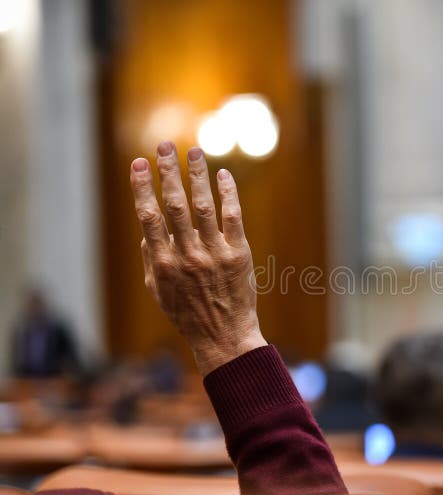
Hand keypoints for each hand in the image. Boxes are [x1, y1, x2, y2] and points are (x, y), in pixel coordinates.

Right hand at [130, 141, 266, 374]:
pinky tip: (222, 176)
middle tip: (166, 146)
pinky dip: (228, 194)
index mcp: (162, 263)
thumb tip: (147, 228)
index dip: (143, 188)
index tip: (139, 163)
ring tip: (194, 152)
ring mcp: (214, 253)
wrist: (223, 336)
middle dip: (169, 172)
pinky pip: (233, 217)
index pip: (149, 217)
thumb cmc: (187, 313)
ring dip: (198, 176)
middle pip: (175, 205)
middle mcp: (187, 255)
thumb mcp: (157, 290)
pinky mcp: (239, 254)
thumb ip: (150, 257)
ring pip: (204, 206)